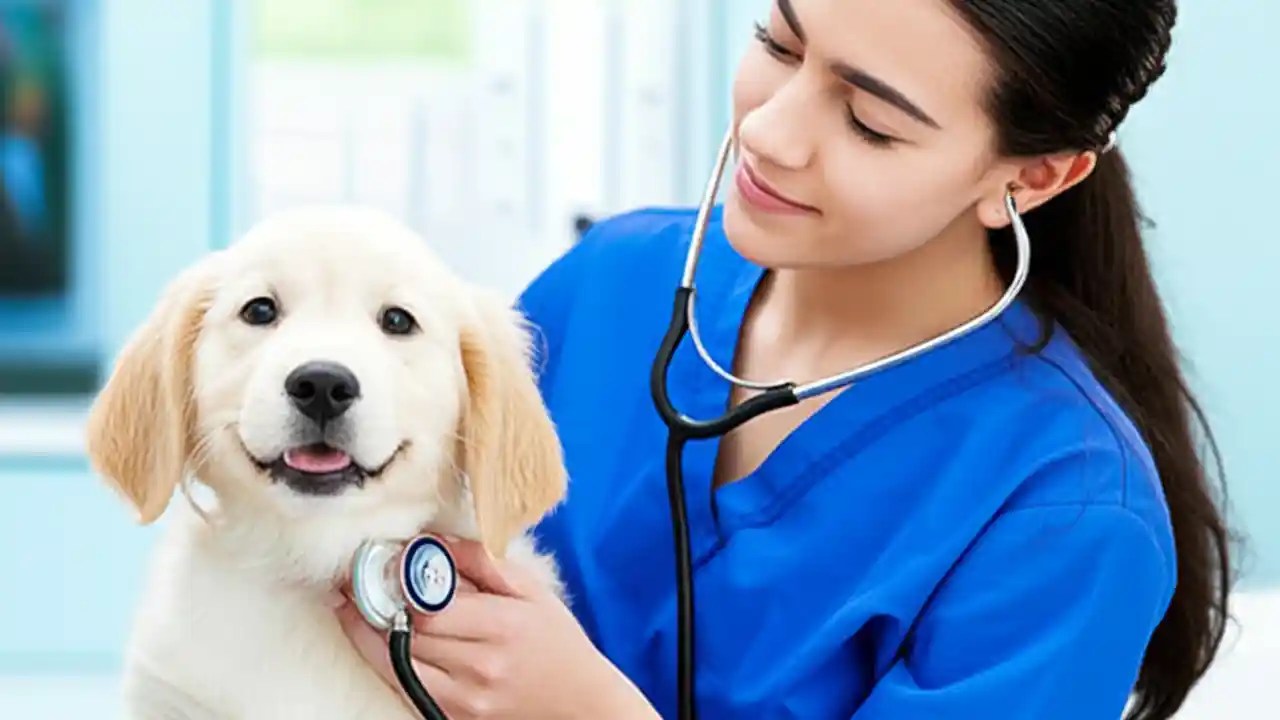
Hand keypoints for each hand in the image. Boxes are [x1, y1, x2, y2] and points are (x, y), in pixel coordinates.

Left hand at [336, 537, 657, 719]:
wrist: (578, 701)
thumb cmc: (556, 641)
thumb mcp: (531, 590)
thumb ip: (482, 562)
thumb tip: (434, 541)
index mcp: (502, 626)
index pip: (431, 605)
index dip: (394, 584)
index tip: (373, 564)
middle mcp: (480, 665)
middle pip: (408, 634)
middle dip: (372, 605)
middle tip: (348, 581)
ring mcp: (465, 698)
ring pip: (397, 664)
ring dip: (366, 635)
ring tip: (348, 606)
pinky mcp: (454, 717)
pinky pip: (406, 687)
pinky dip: (385, 662)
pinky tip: (374, 639)